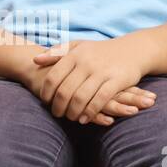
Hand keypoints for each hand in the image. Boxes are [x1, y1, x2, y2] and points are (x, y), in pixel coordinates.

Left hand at [30, 38, 150, 123]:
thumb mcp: (78, 46)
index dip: (47, 91)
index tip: (45, 101)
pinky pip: (100, 100)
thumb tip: (35, 60)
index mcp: (74, 54)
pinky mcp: (116, 81)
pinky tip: (85, 119)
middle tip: (56, 113)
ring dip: (73, 111)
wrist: (132, 50)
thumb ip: (56, 53)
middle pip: (65, 90)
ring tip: (70, 118)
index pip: (54, 76)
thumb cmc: (100, 51)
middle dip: (59, 105)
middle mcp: (86, 62)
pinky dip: (90, 112)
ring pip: (81, 97)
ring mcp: (101, 72)